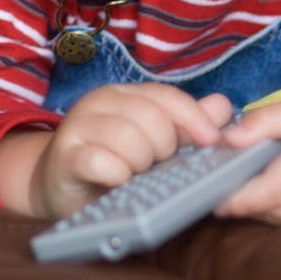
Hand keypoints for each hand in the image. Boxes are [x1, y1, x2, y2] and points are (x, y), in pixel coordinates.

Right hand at [31, 83, 231, 218]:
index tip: (212, 141)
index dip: (193, 117)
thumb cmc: (112, 162)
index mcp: (125, 94)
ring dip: (141, 163)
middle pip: (151, 117)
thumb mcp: (152, 142)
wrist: (58, 185)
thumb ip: (186, 124)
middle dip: (165, 148)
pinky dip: (117, 174)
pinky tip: (120, 182)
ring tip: (137, 175)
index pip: (166, 96)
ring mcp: (80, 125)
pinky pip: (99, 161)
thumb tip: (222, 106)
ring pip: (128, 137)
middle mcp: (101, 101)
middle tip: (157, 165)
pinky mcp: (65, 156)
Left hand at [217, 91, 280, 224]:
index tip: (215, 194)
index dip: (242, 196)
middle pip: (276, 209)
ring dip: (261, 209)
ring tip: (242, 187)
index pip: (275, 188)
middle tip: (220, 185)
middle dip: (245, 202)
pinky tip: (272, 194)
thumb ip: (268, 120)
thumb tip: (228, 137)